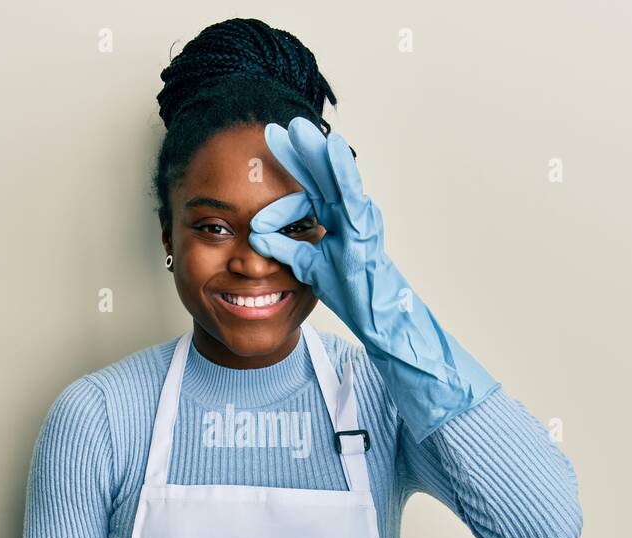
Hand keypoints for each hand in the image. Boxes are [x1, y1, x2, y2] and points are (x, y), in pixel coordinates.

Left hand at [248, 117, 396, 345]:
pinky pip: (351, 193)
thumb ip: (284, 249)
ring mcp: (360, 217)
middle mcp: (350, 212)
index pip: (307, 195)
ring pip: (336, 177)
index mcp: (337, 218)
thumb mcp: (306, 266)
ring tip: (299, 129)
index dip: (285, 191)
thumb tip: (255, 238)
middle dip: (300, 151)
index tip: (262, 203)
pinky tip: (332, 147)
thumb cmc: (350, 291)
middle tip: (278, 129)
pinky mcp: (364, 227)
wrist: (375, 315)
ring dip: (317, 151)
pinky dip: (342, 169)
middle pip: (321, 176)